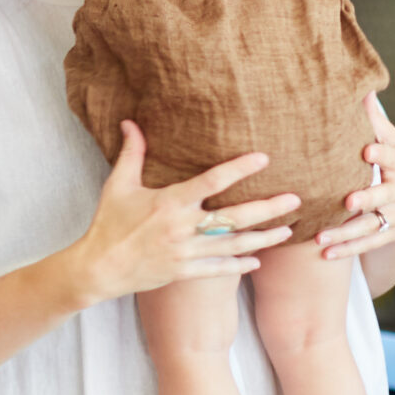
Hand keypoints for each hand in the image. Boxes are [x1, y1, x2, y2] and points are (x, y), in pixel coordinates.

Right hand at [70, 121, 298, 304]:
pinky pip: (219, 270)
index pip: (212, 181)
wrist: (99, 268)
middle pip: (235, 217)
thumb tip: (131, 121)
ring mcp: (186, 253)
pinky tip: (259, 260)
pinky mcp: (184, 272)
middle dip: (268, 209)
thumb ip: (132, 152)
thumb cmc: (108, 223)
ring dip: (264, 237)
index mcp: (170, 202)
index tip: (263, 158)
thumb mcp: (118, 184)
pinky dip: (240, 265)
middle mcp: (183, 228)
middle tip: (295, 199)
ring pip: (234, 245)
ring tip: (288, 230)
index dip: (239, 168)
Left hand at [316, 94, 394, 261]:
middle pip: (383, 197)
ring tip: (321, 239)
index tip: (367, 149)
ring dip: (345, 234)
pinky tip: (325, 254)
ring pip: (370, 226)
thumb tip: (363, 86)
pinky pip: (367, 244)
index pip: (394, 156)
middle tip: (348, 202)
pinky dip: (347, 250)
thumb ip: (376, 121)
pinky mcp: (390, 235)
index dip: (382, 153)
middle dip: (367, 199)